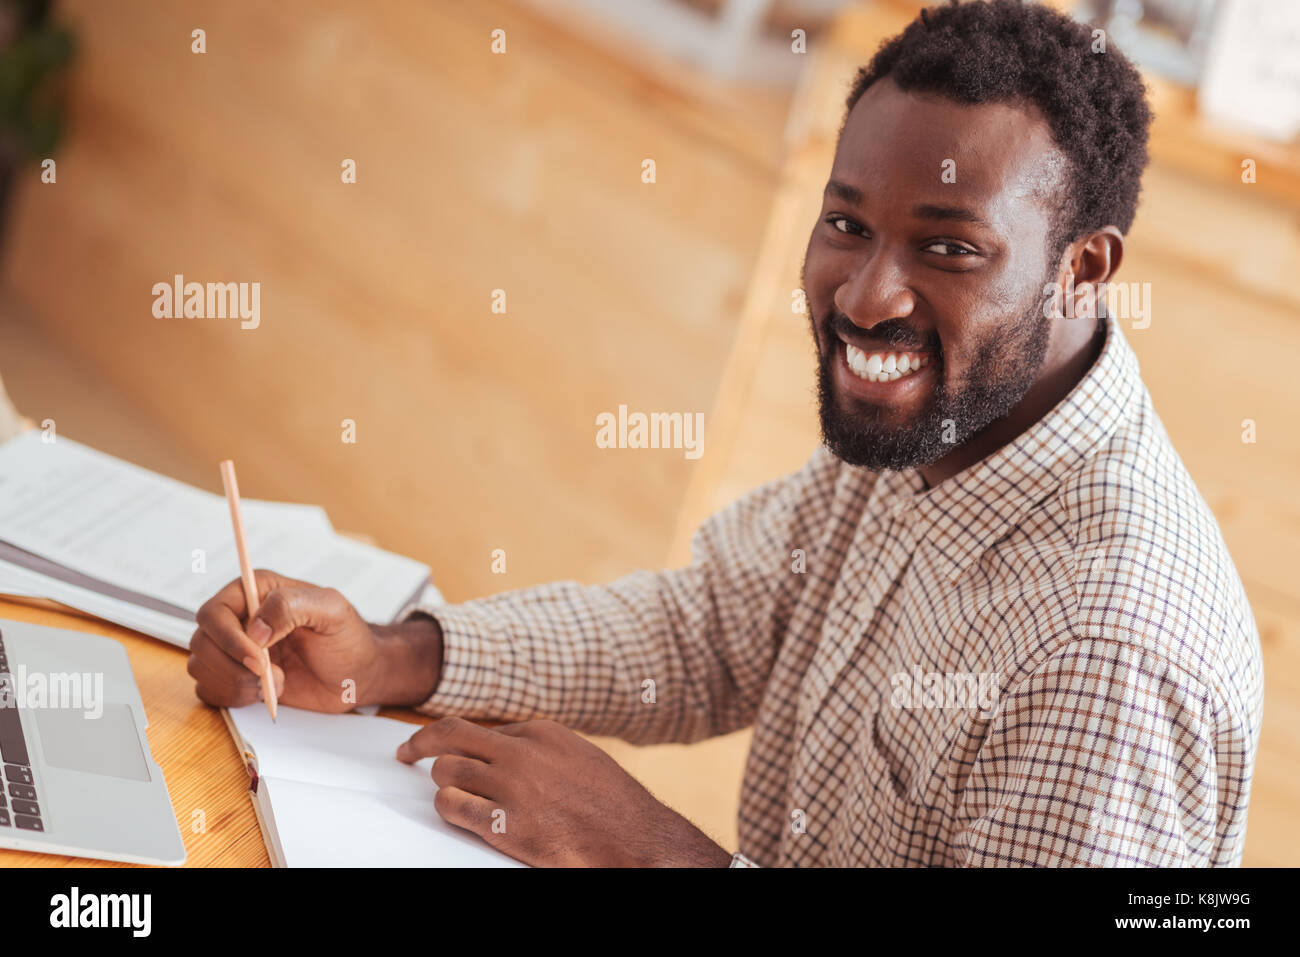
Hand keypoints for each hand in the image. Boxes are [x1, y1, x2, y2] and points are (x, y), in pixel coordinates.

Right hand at [187, 569, 442, 711]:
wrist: (358, 674)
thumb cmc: (348, 638)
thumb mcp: (332, 611)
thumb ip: (292, 606)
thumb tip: (255, 628)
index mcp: (256, 592)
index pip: (214, 612)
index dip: (228, 639)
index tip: (258, 659)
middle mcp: (239, 618)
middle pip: (203, 643)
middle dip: (234, 667)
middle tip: (273, 674)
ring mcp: (234, 649)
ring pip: (202, 668)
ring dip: (236, 684)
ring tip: (276, 683)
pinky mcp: (236, 677)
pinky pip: (209, 690)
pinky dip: (233, 697)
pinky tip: (265, 693)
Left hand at [396, 717, 731, 866]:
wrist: (636, 840)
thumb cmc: (613, 803)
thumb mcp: (579, 756)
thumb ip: (541, 749)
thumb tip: (504, 747)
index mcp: (541, 732)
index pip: (482, 729)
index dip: (461, 742)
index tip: (442, 747)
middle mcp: (522, 753)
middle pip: (451, 736)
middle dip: (422, 742)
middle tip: (407, 753)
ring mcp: (512, 788)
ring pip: (446, 771)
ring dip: (441, 782)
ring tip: (449, 793)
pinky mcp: (505, 824)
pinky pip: (452, 806)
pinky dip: (448, 808)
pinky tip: (458, 813)